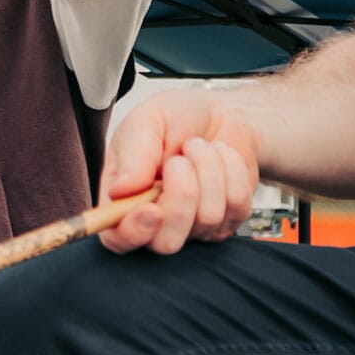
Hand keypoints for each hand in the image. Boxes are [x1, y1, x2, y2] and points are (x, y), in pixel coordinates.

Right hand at [100, 93, 261, 255]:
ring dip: (208, 169)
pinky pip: (237, 206)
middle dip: (182, 194)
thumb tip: (120, 191)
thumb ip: (132, 153)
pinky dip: (231, 170)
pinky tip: (220, 156)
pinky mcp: (229, 219)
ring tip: (199, 147)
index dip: (132, 233)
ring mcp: (195, 226)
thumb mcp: (146, 120)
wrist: (219, 112)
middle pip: (167, 241)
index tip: (152, 209)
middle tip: (179, 159)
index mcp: (123, 200)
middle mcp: (157, 221)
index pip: (118, 240)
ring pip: (207, 220)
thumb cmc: (175, 117)